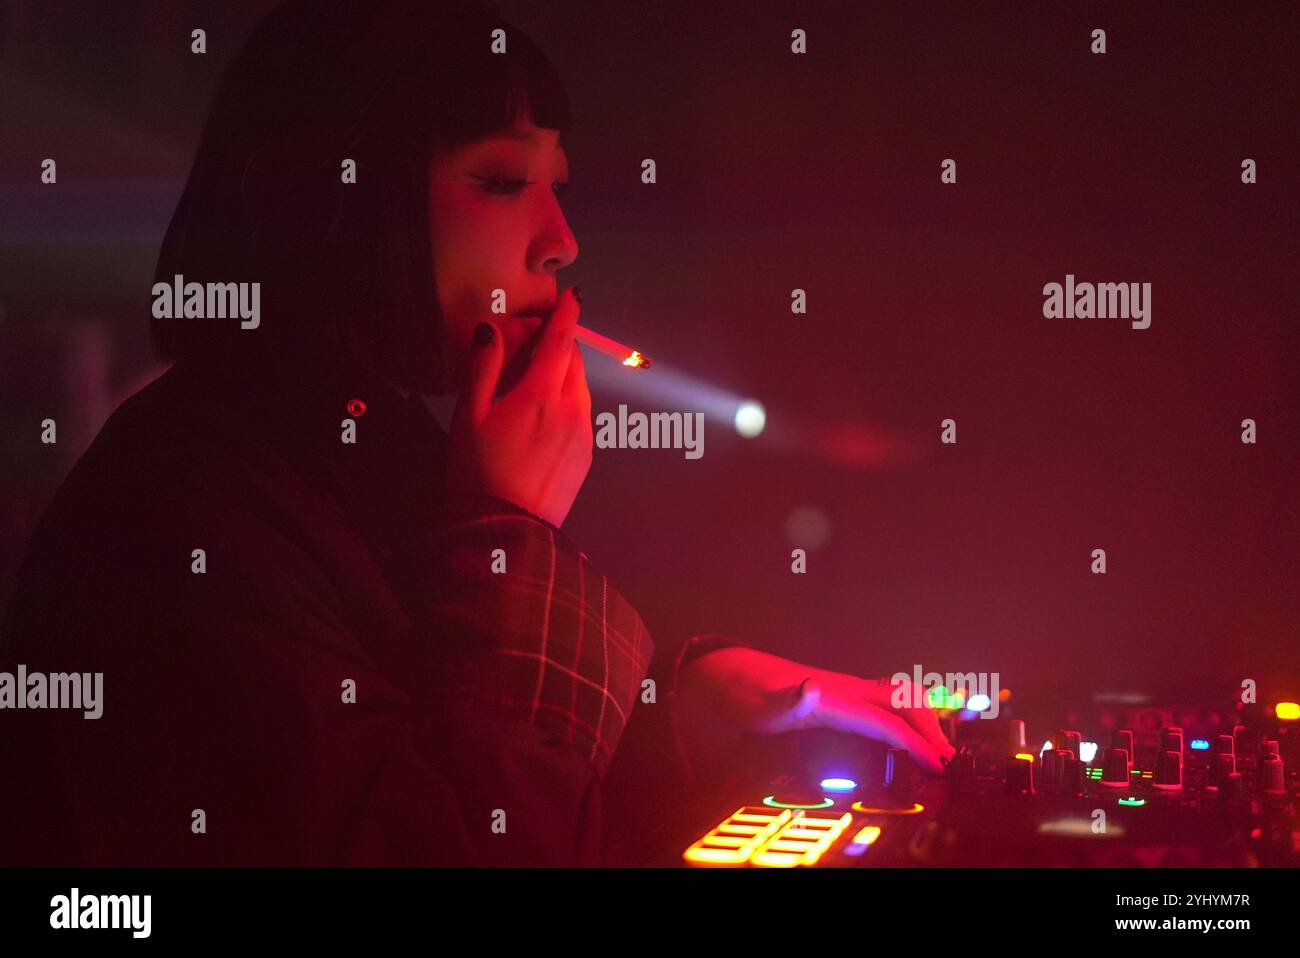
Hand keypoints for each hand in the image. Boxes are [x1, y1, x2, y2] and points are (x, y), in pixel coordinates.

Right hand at [446, 286, 592, 527]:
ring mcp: (583, 435)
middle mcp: (571, 410)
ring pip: (580, 388)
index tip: (572, 296)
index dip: (566, 315)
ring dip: (564, 374)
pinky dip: (568, 402)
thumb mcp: (468, 417)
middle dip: (560, 345)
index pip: (560, 341)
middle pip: (573, 362)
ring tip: (535, 382)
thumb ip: (483, 367)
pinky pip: (582, 415)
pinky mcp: (586, 457)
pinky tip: (543, 418)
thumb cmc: (477, 474)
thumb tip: (492, 328)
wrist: (505, 534)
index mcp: (540, 395)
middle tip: (536, 344)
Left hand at [676, 648, 956, 773]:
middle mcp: (848, 689)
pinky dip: (910, 712)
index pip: (886, 722)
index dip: (914, 743)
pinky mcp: (846, 692)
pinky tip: (912, 731)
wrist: (738, 674)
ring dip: (924, 717)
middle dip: (931, 728)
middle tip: (947, 760)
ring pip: (900, 694)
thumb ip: (787, 702)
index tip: (936, 764)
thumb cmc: (750, 696)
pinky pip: (889, 698)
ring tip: (938, 747)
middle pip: (904, 700)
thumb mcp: (762, 707)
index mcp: (835, 698)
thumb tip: (811, 689)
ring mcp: (849, 688)